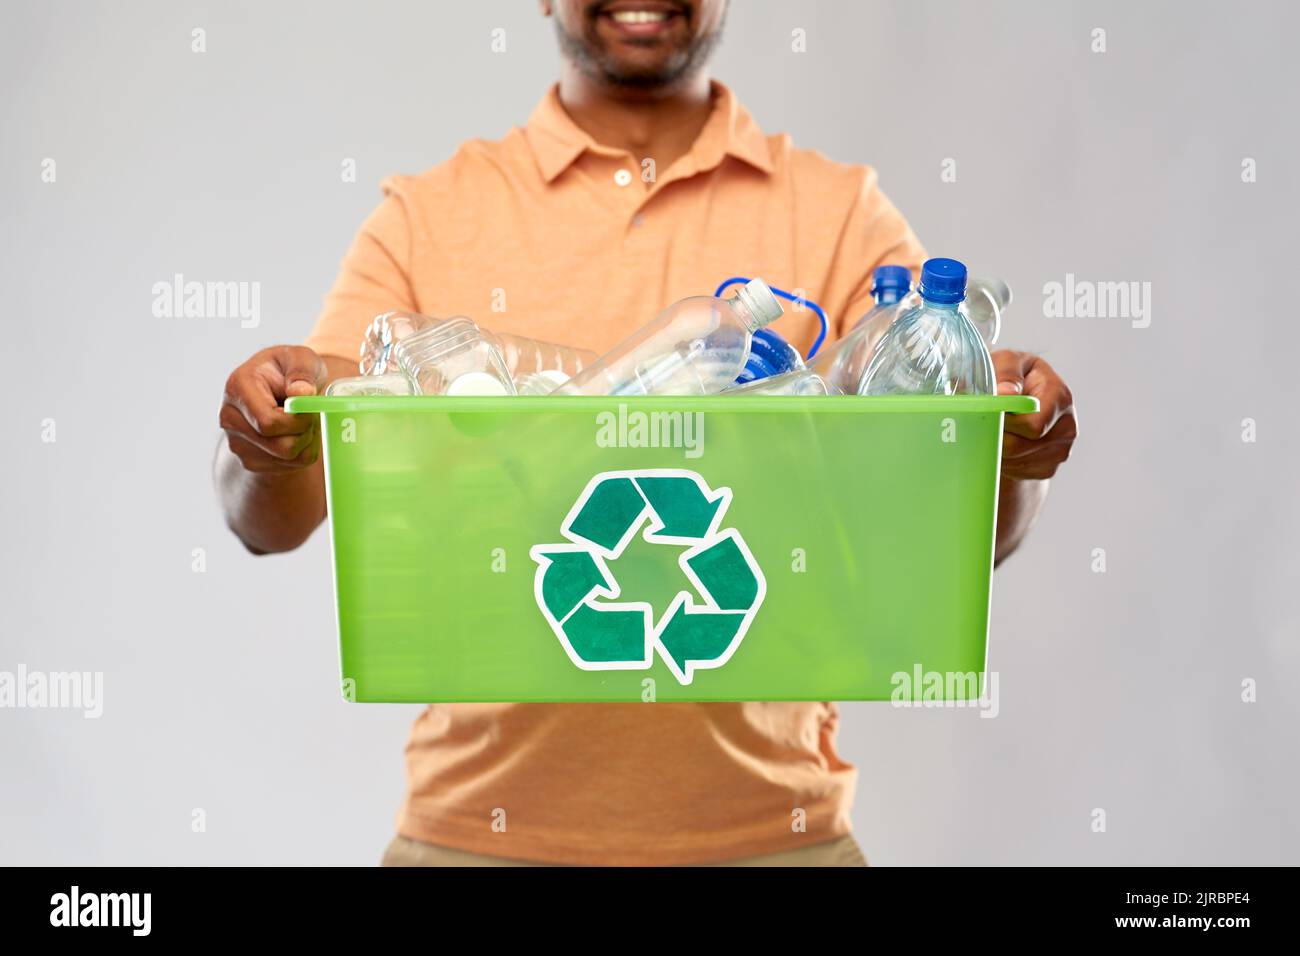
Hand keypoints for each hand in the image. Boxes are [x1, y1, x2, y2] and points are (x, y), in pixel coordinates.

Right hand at [220, 346, 326, 474]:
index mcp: (238, 388)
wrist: (276, 390)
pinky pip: (289, 467)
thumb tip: (301, 393)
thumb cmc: (290, 370)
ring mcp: (236, 442)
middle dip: (306, 431)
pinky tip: (295, 433)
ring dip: (307, 441)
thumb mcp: (301, 358)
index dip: (298, 420)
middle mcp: (229, 418)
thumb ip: (302, 370)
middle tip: (311, 414)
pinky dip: (302, 452)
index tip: (309, 405)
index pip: (268, 422)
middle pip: (280, 446)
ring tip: (302, 421)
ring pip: (287, 459)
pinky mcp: (249, 460)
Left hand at [993, 350, 1076, 480]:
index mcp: (1059, 395)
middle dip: (996, 436)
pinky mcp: (1048, 467)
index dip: (1005, 423)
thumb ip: (1005, 373)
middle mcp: (1066, 424)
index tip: (989, 414)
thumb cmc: (1006, 378)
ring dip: (996, 449)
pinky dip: (1004, 462)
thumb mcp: (1004, 362)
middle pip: (1021, 446)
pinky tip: (1001, 445)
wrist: (1010, 405)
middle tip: (982, 423)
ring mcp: (1060, 449)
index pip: (1033, 425)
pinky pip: (1018, 472)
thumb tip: (1005, 393)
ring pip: (1016, 461)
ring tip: (992, 431)